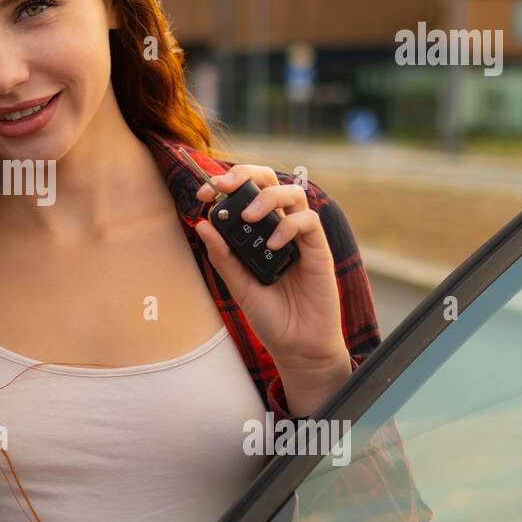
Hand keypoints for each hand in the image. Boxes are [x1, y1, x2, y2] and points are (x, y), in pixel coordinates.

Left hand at [192, 164, 349, 378]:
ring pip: (293, 194)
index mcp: (259, 232)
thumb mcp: (238, 285)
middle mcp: (280, 228)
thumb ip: (222, 256)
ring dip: (267, 197)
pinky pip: (308, 222)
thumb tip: (202, 223)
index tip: (205, 192)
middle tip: (225, 186)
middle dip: (247, 175)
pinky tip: (272, 244)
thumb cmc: (269, 315)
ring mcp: (301, 238)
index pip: (246, 194)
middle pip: (270, 182)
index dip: (227, 185)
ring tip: (248, 216)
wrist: (297, 346)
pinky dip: (288, 227)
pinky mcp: (319, 250)